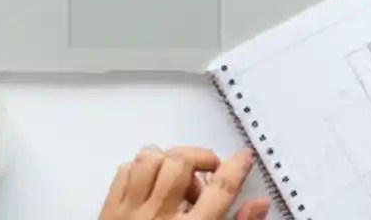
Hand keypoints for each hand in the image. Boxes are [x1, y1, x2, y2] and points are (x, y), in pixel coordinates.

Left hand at [99, 146, 269, 219]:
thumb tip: (260, 204)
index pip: (221, 189)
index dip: (237, 167)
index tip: (244, 157)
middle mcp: (161, 219)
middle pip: (181, 164)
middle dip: (200, 158)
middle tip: (208, 172)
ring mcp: (131, 212)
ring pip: (149, 160)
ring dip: (168, 159)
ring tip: (178, 175)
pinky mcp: (109, 211)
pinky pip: (124, 171)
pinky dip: (140, 169)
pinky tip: (151, 184)